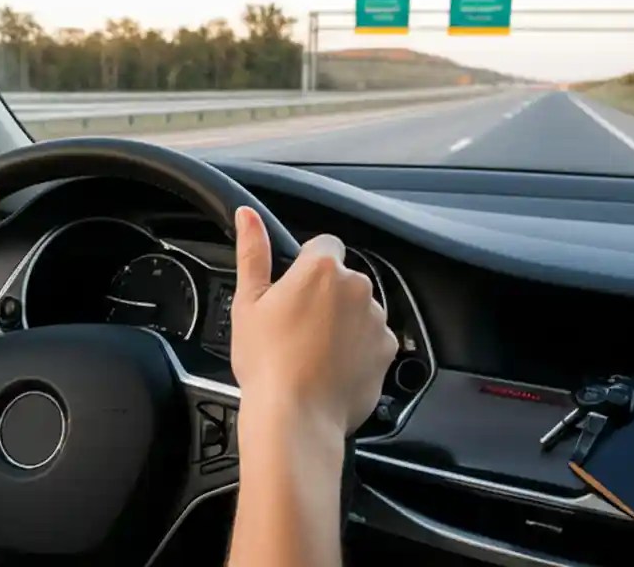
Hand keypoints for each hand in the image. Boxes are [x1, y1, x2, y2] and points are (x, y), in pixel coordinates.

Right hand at [230, 206, 397, 436]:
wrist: (295, 417)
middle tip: (295, 326)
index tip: (292, 291)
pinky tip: (331, 366)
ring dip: (342, 321)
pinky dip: (357, 348)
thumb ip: (253, 252)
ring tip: (312, 351)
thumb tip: (247, 215)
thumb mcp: (248, 302)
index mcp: (322, 269)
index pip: (323, 245)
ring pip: (358, 309)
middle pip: (342, 278)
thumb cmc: (267, 362)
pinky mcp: (387, 350)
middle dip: (325, 296)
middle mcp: (357, 287)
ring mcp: (376, 319)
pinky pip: (372, 338)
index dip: (306, 265)